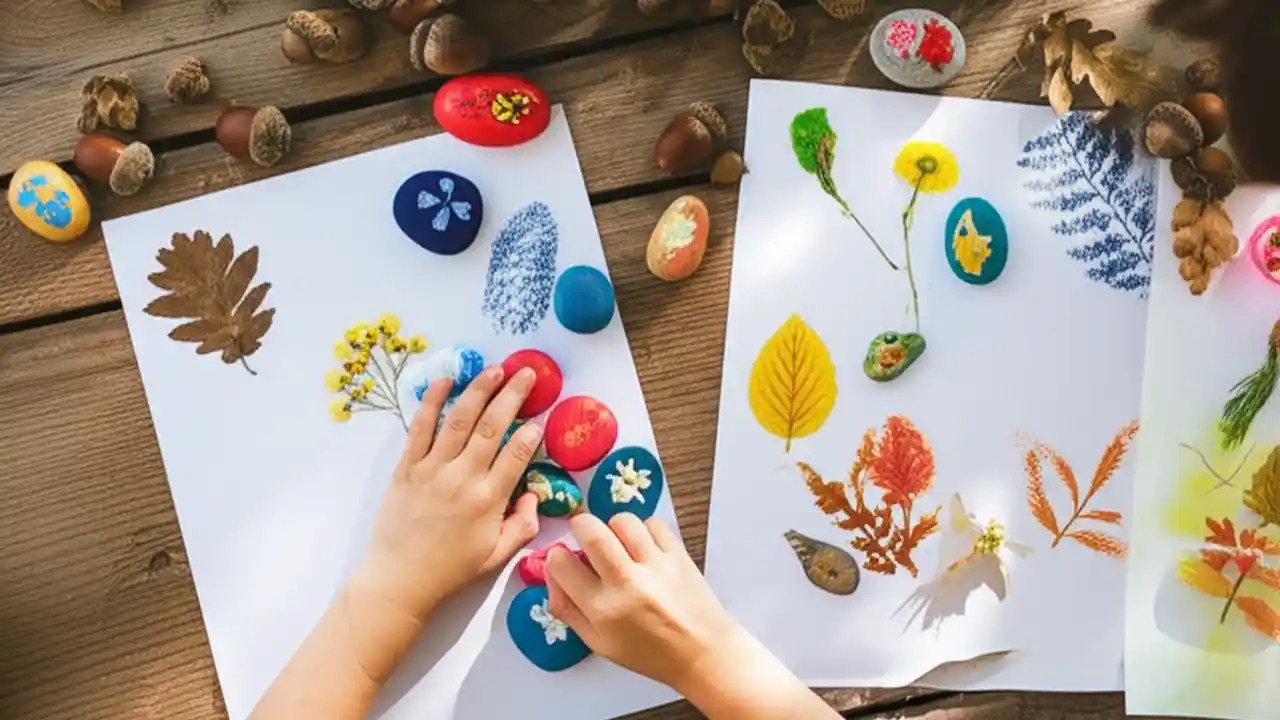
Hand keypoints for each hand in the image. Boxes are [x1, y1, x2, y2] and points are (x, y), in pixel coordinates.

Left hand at [355, 365, 543, 621]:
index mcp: (488, 500)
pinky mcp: (407, 467)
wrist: (399, 580)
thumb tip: (534, 495)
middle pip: (492, 427)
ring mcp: (432, 469)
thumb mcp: (497, 556)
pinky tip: (445, 380)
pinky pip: (420, 427)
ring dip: (479, 390)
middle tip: (526, 374)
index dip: (532, 432)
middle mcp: (462, 478)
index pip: (517, 455)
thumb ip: (524, 525)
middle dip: (512, 396)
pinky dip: (432, 401)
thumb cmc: (450, 570)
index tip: (542, 416)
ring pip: (459, 419)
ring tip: (495, 369)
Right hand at [545, 514, 838, 719]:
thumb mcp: (599, 643)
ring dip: (614, 526)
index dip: (557, 556)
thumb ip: (568, 609)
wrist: (701, 652)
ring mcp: (655, 566)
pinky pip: (654, 523)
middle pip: (590, 531)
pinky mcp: (678, 555)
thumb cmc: (648, 652)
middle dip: (580, 525)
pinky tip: (645, 546)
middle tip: (585, 534)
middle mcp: (627, 584)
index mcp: (602, 610)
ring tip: (618, 542)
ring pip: (623, 520)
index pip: (561, 563)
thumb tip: (551, 573)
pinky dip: (645, 529)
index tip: (565, 559)